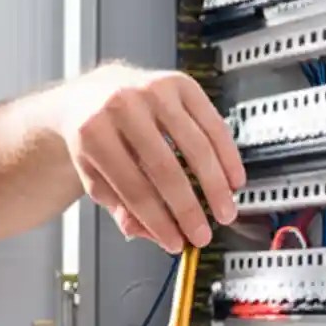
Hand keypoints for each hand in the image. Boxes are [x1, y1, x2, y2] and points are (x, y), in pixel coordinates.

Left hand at [61, 64, 245, 253]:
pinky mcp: (179, 83)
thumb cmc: (95, 135)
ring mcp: (153, 91)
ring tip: (224, 211)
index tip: (174, 242)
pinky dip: (228, 155)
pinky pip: (213, 123)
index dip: (158, 220)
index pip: (132, 187)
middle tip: (203, 233)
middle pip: (165, 168)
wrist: (92, 92)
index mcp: (94, 132)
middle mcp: (123, 106)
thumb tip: (146, 232)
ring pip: (196, 145)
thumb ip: (117, 205)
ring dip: (215, 185)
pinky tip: (233, 180)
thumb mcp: (92, 173)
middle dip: (189, 209)